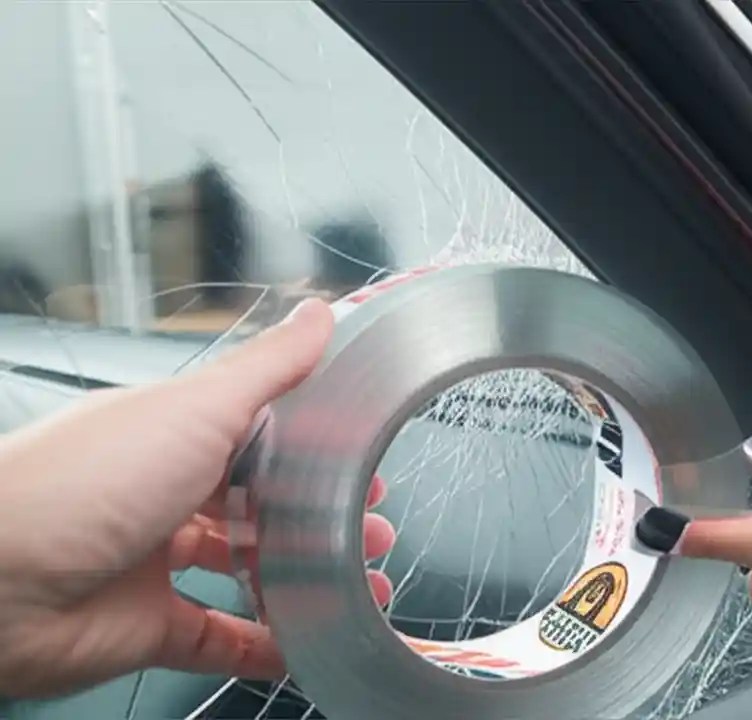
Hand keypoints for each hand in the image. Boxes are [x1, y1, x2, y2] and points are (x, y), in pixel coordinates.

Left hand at [0, 300, 395, 697]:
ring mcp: (154, 564)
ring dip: (303, 576)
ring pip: (245, 570)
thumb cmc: (86, 481)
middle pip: (257, 504)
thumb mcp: (196, 408)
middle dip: (319, 516)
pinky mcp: (148, 628)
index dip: (314, 448)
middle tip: (370, 526)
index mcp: (171, 434)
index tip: (363, 462)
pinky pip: (221, 638)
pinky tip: (307, 642)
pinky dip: (267, 644)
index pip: (257, 435)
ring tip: (358, 584)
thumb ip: (268, 368)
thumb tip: (319, 312)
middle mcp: (162, 494)